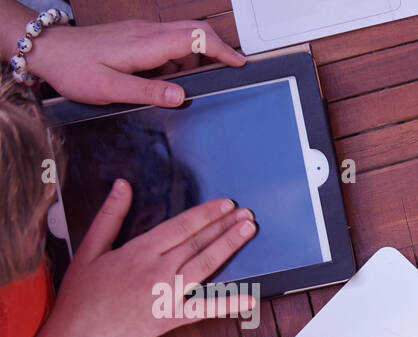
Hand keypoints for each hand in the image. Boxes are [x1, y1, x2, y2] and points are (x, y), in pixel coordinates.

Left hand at [25, 19, 245, 106]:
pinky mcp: (135, 35)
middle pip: (194, 29)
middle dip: (218, 46)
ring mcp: (140, 31)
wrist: (48, 49)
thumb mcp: (109, 88)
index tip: (239, 63)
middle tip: (232, 67)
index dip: (221, 49)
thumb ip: (148, 92)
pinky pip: (167, 40)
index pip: (194, 38)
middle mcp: (146, 32)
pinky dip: (180, 55)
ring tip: (197, 80)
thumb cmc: (74, 69)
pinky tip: (171, 76)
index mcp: (145, 44)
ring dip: (197, 53)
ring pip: (182, 34)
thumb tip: (181, 96)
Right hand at [46, 179, 256, 336]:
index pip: (181, 226)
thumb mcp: (90, 248)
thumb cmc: (83, 294)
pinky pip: (205, 308)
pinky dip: (228, 304)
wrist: (81, 335)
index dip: (206, 213)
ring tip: (248, 232)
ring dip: (229, 247)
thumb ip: (110, 215)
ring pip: (206, 266)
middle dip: (225, 226)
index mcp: (139, 251)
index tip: (225, 204)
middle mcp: (158, 271)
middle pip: (198, 243)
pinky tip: (250, 298)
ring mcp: (169, 295)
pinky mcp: (173, 317)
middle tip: (246, 214)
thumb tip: (122, 186)